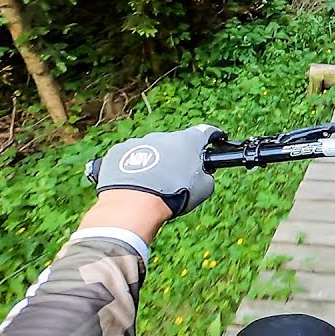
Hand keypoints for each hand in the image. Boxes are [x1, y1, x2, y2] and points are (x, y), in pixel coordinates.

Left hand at [89, 124, 226, 216]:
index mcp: (188, 140)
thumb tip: (203, 174)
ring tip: (153, 183)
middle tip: (178, 174)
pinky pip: (129, 157)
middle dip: (178, 154)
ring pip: (151, 149)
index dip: (212, 136)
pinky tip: (134, 183)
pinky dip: (133, 167)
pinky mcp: (118, 152)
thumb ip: (207, 175)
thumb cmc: (173, 195)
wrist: (134, 204)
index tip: (216, 139)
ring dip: (154, 161)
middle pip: (175, 142)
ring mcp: (139, 142)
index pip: (205, 131)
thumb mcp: (204, 188)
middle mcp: (163, 136)